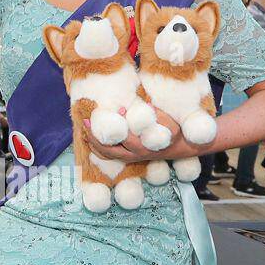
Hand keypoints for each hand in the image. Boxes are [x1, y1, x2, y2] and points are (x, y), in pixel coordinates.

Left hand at [83, 107, 202, 163]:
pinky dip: (97, 147)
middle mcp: (134, 155)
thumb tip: (146, 106)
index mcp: (144, 147)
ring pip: (106, 154)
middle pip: (109, 149)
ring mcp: (129, 158)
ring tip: (84, 128)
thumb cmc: (173, 133)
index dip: (118, 125)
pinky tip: (90, 137)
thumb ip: (158, 116)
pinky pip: (108, 155)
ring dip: (94, 142)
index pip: (126, 137)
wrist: (180, 148)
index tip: (117, 109)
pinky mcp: (127, 157)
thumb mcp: (170, 124)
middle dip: (96, 136)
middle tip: (86, 121)